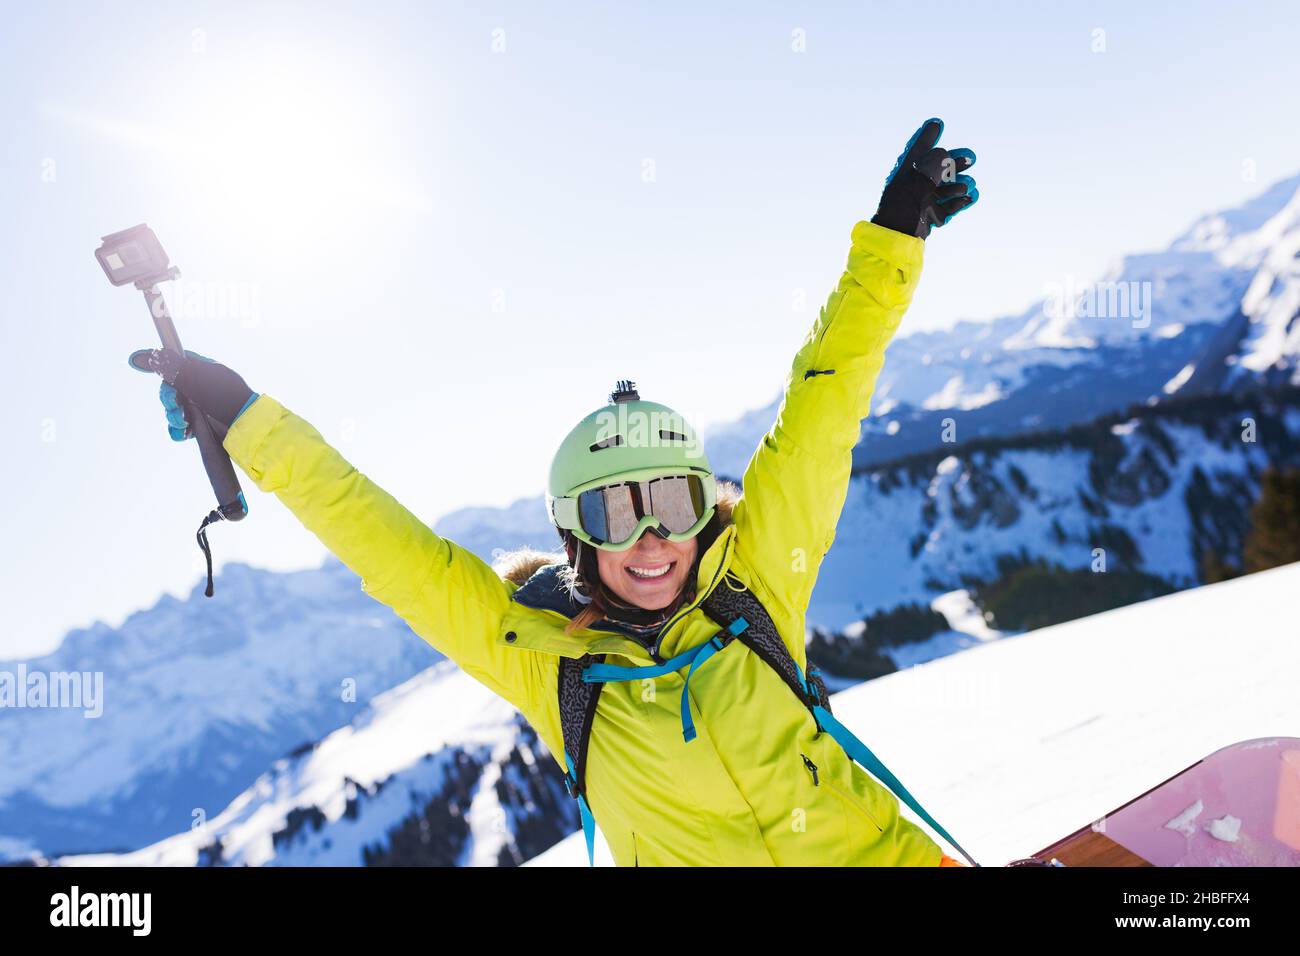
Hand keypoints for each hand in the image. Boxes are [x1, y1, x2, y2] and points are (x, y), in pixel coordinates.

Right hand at [128, 349, 257, 439]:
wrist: (246, 426)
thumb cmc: (226, 397)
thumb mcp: (197, 379)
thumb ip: (171, 368)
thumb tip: (146, 355)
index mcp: (202, 370)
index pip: (173, 362)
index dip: (156, 362)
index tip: (135, 361)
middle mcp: (200, 387)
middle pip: (169, 388)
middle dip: (168, 398)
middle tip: (175, 404)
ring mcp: (201, 406)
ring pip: (173, 409)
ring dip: (173, 416)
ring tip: (184, 421)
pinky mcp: (201, 425)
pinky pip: (180, 427)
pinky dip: (179, 430)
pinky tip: (186, 431)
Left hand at [871, 118, 978, 238]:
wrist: (896, 242)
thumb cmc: (902, 210)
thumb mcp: (916, 183)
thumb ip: (933, 166)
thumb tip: (945, 154)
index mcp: (905, 173)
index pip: (917, 149)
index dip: (927, 136)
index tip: (937, 123)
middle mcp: (914, 185)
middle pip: (938, 168)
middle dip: (955, 161)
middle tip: (971, 158)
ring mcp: (923, 201)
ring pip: (946, 187)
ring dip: (959, 183)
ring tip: (968, 185)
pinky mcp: (930, 217)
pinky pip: (949, 206)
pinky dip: (960, 201)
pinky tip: (972, 197)